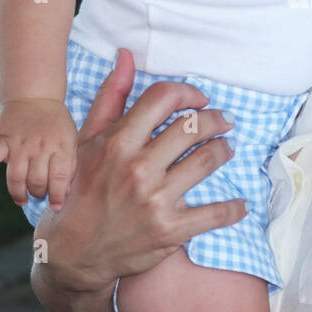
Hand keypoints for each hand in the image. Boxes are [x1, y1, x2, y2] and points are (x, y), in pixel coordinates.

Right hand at [0, 98, 77, 209]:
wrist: (35, 96)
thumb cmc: (56, 124)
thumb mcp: (71, 140)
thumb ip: (69, 166)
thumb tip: (64, 193)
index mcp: (59, 147)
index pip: (59, 178)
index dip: (57, 196)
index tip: (56, 207)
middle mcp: (39, 147)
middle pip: (36, 181)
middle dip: (38, 194)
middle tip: (38, 194)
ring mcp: (19, 143)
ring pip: (16, 176)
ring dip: (18, 193)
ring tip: (22, 199)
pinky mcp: (1, 139)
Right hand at [33, 49, 243, 295]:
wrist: (71, 254)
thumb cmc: (79, 191)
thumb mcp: (85, 142)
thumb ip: (111, 98)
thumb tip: (127, 57)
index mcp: (117, 143)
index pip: (163, 99)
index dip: (188, 92)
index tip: (198, 100)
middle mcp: (137, 169)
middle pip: (193, 127)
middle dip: (216, 119)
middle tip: (224, 121)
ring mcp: (155, 200)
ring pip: (207, 161)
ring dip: (224, 150)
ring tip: (226, 149)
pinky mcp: (169, 231)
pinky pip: (215, 214)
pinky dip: (234, 208)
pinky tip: (241, 203)